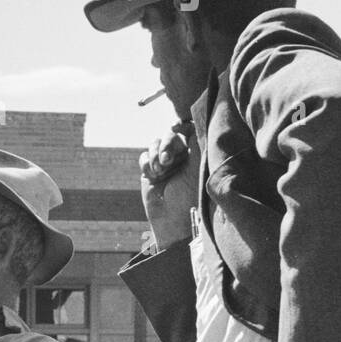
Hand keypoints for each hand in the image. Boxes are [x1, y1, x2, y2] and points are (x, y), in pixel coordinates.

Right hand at [139, 123, 197, 250]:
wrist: (172, 219)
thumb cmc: (190, 194)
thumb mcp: (197, 165)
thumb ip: (196, 141)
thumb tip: (191, 121)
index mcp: (194, 153)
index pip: (186, 130)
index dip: (180, 126)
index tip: (176, 128)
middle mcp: (179, 156)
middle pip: (169, 135)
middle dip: (166, 145)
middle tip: (167, 161)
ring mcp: (163, 164)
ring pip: (154, 144)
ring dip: (155, 156)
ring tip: (160, 172)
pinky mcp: (149, 172)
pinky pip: (143, 157)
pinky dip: (146, 164)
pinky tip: (152, 175)